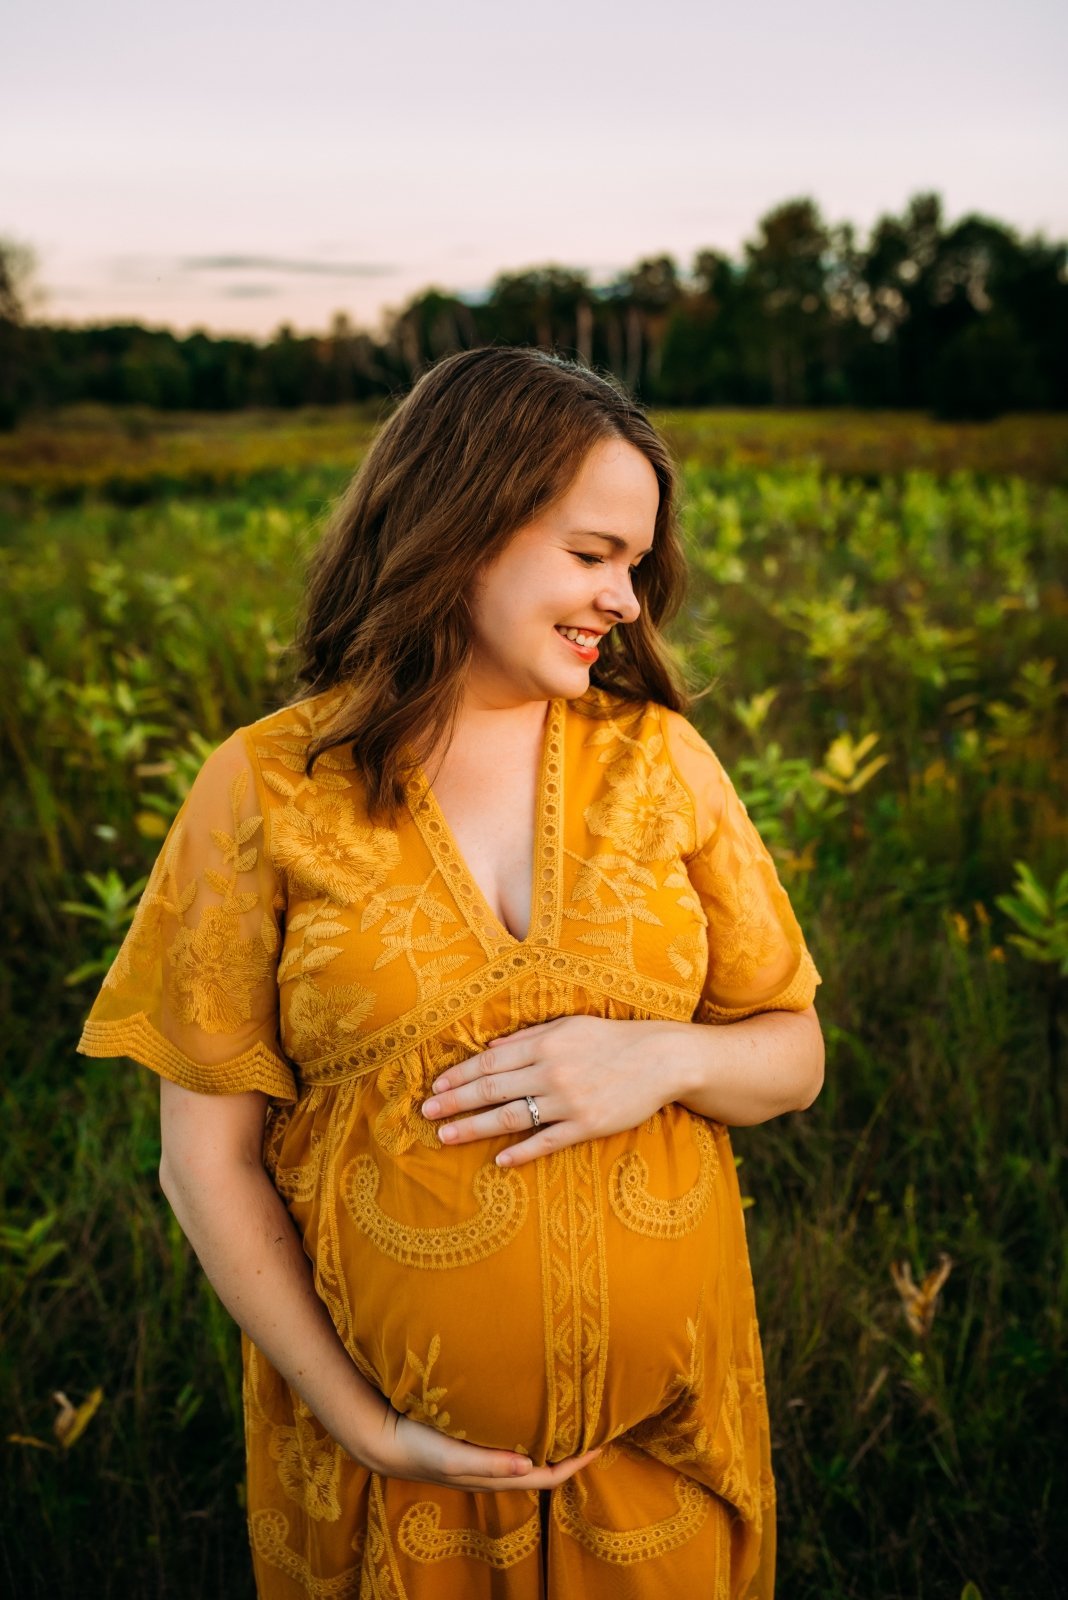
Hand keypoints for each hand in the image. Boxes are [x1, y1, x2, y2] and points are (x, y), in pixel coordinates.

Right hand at [363, 1397, 601, 1490]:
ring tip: (572, 1415)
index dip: (576, 1463)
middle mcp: (495, 1469)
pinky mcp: (474, 1442)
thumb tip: (530, 1464)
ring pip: (530, 1452)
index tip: (601, 1443)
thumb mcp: (452, 1456)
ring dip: (553, 1439)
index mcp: (495, 1475)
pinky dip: (532, 1428)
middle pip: (544, 1467)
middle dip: (571, 1451)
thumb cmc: (418, 1445)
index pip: (547, 1476)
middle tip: (594, 1423)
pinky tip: (534, 1409)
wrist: (382, 1438)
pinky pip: (513, 1439)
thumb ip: (488, 1463)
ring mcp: (485, 1456)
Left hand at [420, 1017, 676, 1167]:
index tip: (435, 1086)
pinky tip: (500, 1160)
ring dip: (475, 1127)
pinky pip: (547, 1141)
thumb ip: (527, 1038)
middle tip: (426, 1113)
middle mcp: (551, 1071)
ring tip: (447, 1136)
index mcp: (545, 1043)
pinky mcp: (587, 1125)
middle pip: (492, 1089)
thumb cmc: (611, 1039)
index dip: (460, 1075)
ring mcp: (568, 1100)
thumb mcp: (568, 1026)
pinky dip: (522, 1151)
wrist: (661, 1058)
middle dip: (455, 1101)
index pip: (491, 1062)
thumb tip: (490, 1048)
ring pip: (511, 1116)